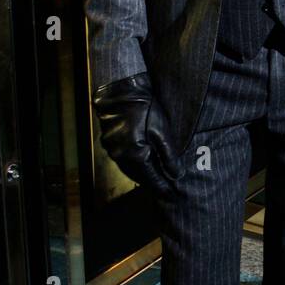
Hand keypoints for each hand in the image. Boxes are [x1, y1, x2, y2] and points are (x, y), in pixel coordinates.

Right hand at [92, 71, 177, 193]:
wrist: (122, 90)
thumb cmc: (145, 109)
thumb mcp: (162, 131)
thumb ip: (169, 156)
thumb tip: (176, 175)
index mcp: (135, 156)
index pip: (152, 179)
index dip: (162, 187)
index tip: (172, 194)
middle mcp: (121, 157)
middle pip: (140, 177)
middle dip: (154, 182)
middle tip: (167, 187)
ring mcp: (112, 150)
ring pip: (131, 169)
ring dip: (144, 173)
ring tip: (157, 176)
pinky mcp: (108, 142)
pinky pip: (123, 160)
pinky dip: (135, 164)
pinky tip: (144, 162)